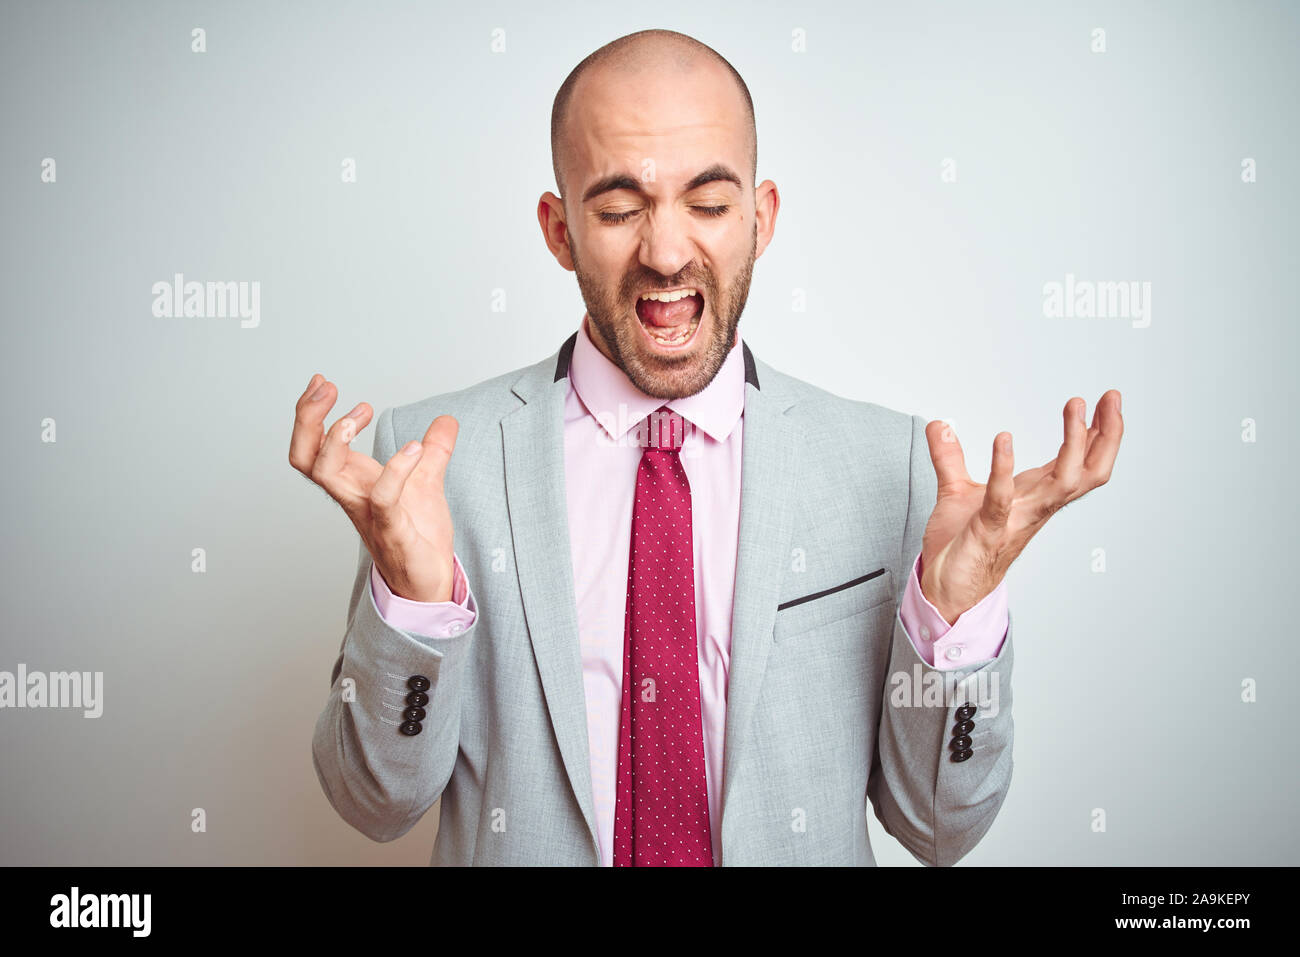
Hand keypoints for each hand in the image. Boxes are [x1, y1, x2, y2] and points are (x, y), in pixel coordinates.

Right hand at [289, 373, 459, 602]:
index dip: (308, 413)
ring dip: (336, 438)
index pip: (311, 445)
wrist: (428, 582)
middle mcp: (351, 495)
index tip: (322, 383)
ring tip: (360, 412)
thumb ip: (434, 450)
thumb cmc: (417, 536)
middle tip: (326, 388)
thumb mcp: (427, 482)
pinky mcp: (392, 530)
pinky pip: (383, 498)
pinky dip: (396, 470)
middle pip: (304, 456)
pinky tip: (413, 450)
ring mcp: (368, 512)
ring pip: (326, 475)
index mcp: (353, 481)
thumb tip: (446, 420)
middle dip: (307, 418)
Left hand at [919, 390, 1123, 622]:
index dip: (1098, 433)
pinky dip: (1004, 469)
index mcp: (1035, 496)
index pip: (1079, 462)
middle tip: (1112, 398)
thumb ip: (949, 457)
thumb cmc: (961, 545)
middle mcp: (1035, 507)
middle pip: (1088, 472)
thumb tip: (939, 424)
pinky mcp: (988, 530)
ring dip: (1073, 444)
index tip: (1107, 400)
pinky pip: (1002, 498)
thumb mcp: (956, 491)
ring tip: (1075, 407)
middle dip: (1106, 435)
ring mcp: (1016, 519)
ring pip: (1063, 484)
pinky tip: (1004, 439)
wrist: (945, 589)